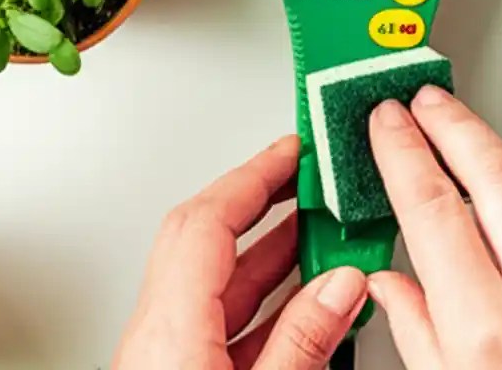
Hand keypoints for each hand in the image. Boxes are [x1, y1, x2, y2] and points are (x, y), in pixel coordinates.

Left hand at [113, 135, 366, 369]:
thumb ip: (303, 342)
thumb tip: (342, 286)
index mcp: (169, 333)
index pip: (207, 223)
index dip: (253, 176)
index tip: (293, 151)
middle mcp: (158, 336)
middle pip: (205, 239)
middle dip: (261, 198)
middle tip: (308, 174)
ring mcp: (165, 355)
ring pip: (218, 280)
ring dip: (272, 249)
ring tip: (323, 231)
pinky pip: (222, 317)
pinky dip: (268, 297)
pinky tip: (308, 299)